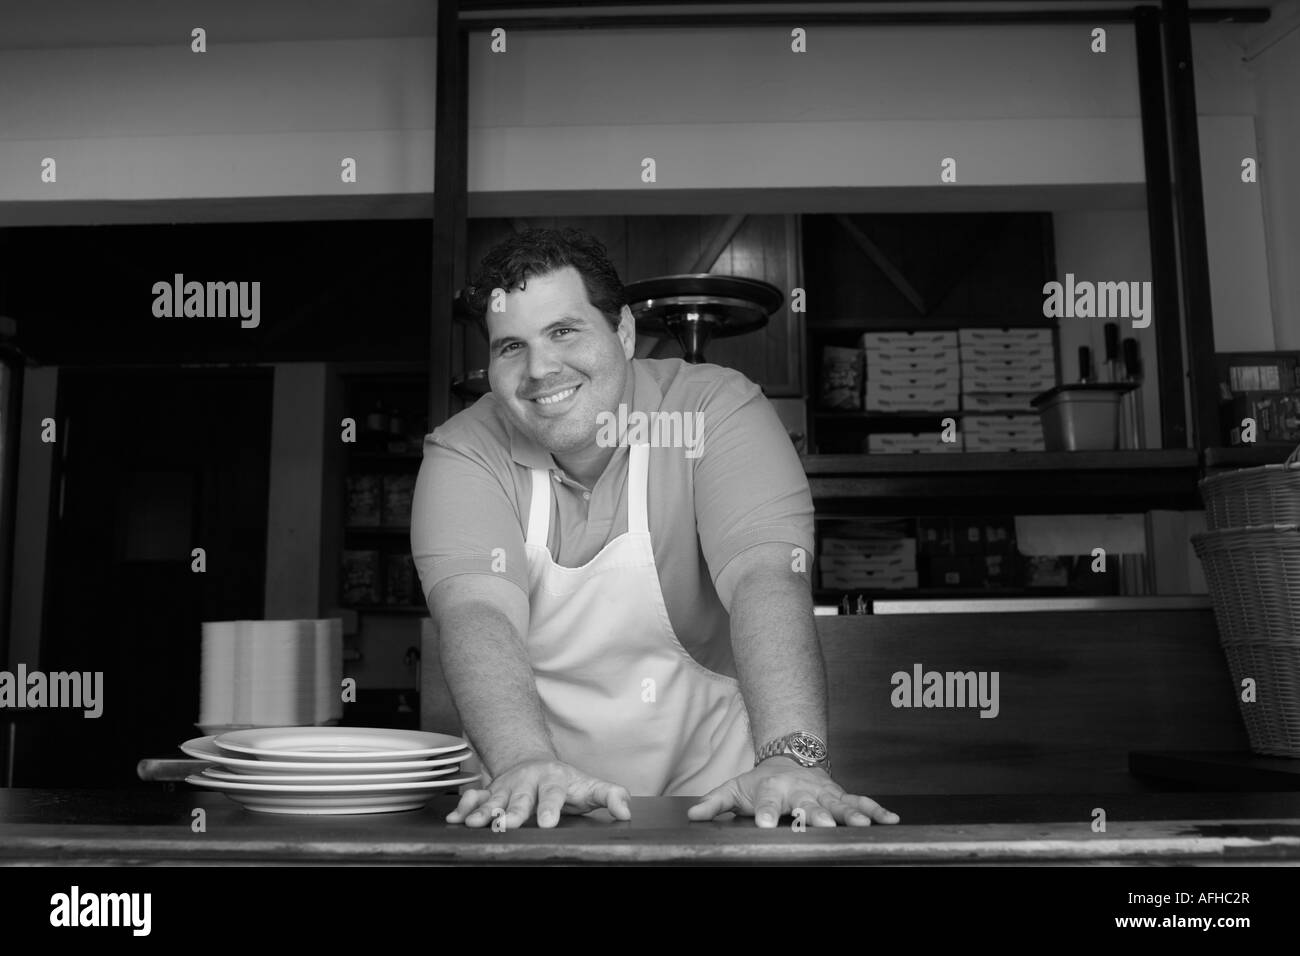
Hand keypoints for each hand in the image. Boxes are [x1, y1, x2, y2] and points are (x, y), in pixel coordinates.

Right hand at [446, 758, 631, 829]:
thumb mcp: (590, 787)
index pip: (554, 795)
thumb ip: (610, 796)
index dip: (551, 808)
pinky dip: (464, 807)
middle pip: (521, 798)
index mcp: (554, 781)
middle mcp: (528, 782)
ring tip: (474, 823)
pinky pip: (475, 798)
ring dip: (483, 810)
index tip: (548, 822)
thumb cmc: (566, 782)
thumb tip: (626, 812)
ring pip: (494, 798)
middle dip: (514, 811)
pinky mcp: (490, 792)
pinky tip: (455, 819)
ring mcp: (507, 786)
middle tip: (509, 824)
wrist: (534, 762)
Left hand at [687, 756, 899, 827]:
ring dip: (852, 814)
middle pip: (809, 804)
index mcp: (772, 790)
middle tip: (824, 826)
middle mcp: (801, 790)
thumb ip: (714, 803)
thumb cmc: (760, 782)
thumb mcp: (733, 789)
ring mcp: (823, 792)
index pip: (767, 804)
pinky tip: (891, 820)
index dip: (765, 814)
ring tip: (863, 825)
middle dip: (816, 815)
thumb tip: (692, 816)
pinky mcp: (841, 795)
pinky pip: (861, 802)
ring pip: (839, 803)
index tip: (765, 826)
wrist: (789, 759)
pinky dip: (877, 810)